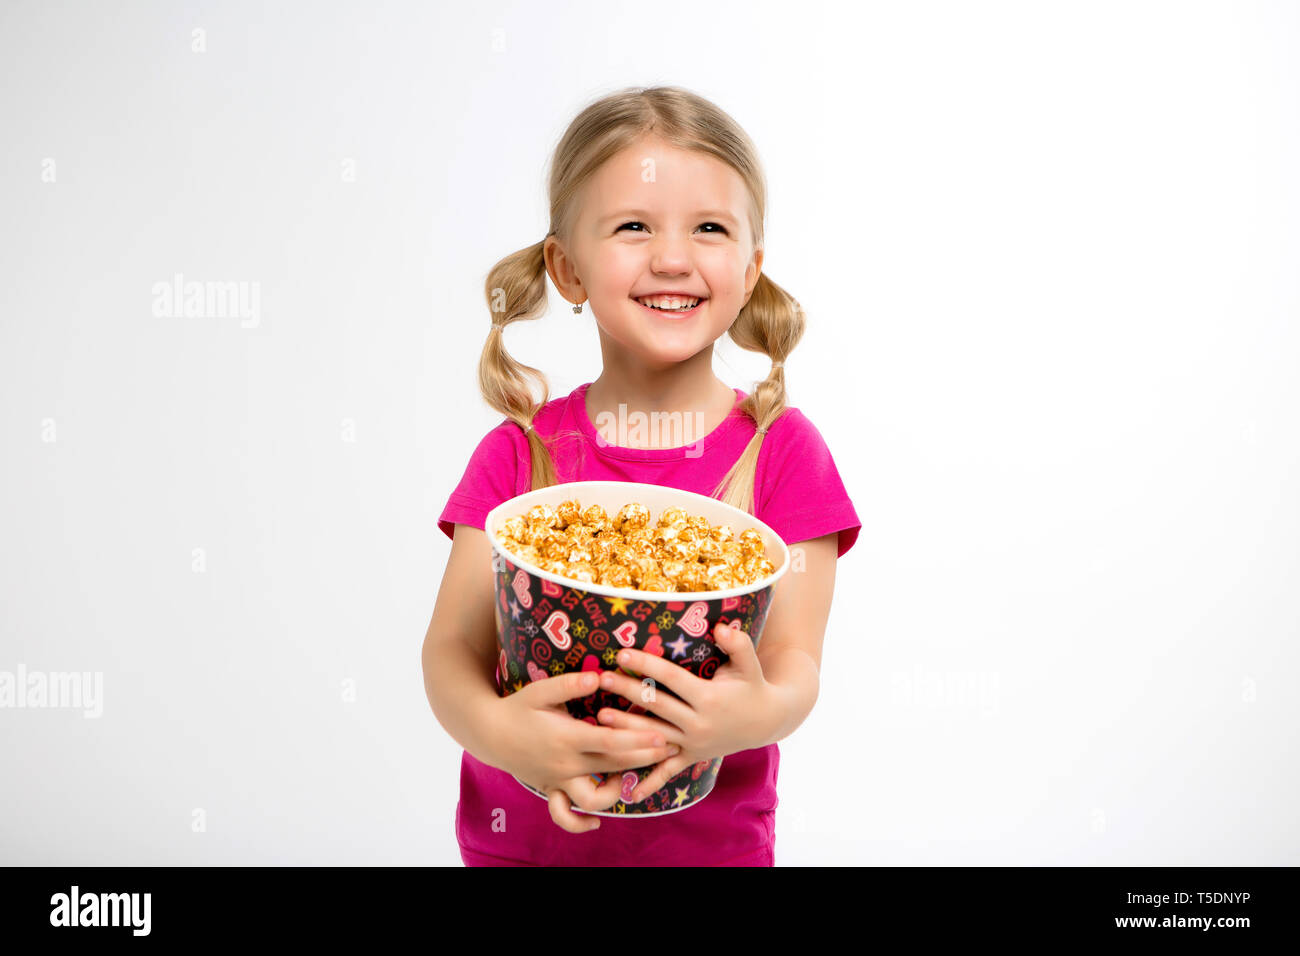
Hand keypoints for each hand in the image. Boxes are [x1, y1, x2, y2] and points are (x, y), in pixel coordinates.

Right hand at [489, 670, 681, 825]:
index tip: (661, 735)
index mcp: (566, 737)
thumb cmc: (518, 707)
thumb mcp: (541, 691)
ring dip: (616, 791)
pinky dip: (580, 823)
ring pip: (592, 798)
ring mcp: (558, 781)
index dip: (638, 741)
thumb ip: (569, 685)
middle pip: (611, 767)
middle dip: (643, 759)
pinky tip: (596, 822)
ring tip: (630, 774)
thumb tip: (598, 677)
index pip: (610, 743)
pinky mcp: (551, 790)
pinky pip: (565, 815)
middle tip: (669, 748)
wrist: (489, 733)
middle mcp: (565, 764)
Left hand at [594, 620, 774, 803]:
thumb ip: (739, 644)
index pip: (671, 678)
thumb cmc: (753, 686)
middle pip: (656, 705)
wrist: (767, 721)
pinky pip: (668, 771)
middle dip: (627, 690)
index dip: (647, 664)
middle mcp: (699, 723)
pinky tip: (629, 792)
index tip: (623, 653)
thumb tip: (721, 627)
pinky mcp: (692, 756)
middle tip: (601, 679)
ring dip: (626, 727)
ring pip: (654, 735)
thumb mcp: (750, 664)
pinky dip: (650, 783)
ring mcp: (694, 743)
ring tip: (600, 717)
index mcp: (709, 698)